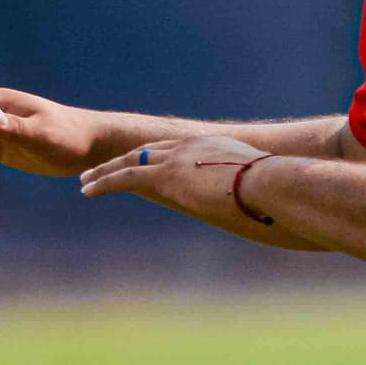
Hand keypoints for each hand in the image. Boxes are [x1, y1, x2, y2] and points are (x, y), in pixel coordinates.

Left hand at [79, 135, 271, 229]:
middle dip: (124, 159)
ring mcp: (178, 159)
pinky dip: (104, 182)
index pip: (175, 148)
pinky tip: (87, 190)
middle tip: (104, 167)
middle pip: (148, 149)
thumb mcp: (267, 192)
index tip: (140, 160)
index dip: (154, 154)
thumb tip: (271, 217)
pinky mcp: (166, 176)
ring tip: (85, 180)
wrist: (271, 184)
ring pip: (130, 161)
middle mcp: (192, 147)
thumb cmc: (279, 194)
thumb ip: (258, 198)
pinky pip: (125, 177)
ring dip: (105, 171)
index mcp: (215, 148)